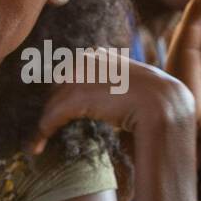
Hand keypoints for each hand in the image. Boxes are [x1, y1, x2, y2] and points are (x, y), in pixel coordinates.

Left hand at [31, 54, 194, 154]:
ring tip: (36, 142)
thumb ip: (115, 89)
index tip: (54, 108)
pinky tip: (38, 145)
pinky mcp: (77, 96)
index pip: (70, 71)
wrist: (164, 106)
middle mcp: (88, 60)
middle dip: (49, 105)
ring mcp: (82, 76)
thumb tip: (107, 105)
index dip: (60, 91)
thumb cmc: (157, 103)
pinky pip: (52, 116)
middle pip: (57, 84)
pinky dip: (42, 132)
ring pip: (53, 101)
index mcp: (101, 55)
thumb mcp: (134, 89)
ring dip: (43, 124)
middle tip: (43, 127)